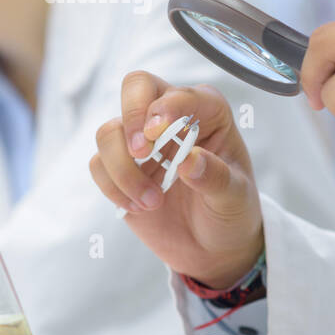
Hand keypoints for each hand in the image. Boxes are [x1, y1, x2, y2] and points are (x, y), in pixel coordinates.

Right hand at [89, 71, 262, 287]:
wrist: (212, 247)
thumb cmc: (231, 210)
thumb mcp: (235, 197)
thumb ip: (216, 177)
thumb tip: (189, 160)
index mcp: (207, 112)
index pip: (179, 93)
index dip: (166, 108)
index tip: (156, 133)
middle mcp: (170, 117)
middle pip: (135, 87)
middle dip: (132, 118)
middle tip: (141, 153)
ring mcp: (142, 141)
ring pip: (109, 131)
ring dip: (124, 169)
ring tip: (152, 201)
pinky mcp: (120, 167)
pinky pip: (98, 164)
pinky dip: (113, 187)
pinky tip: (139, 207)